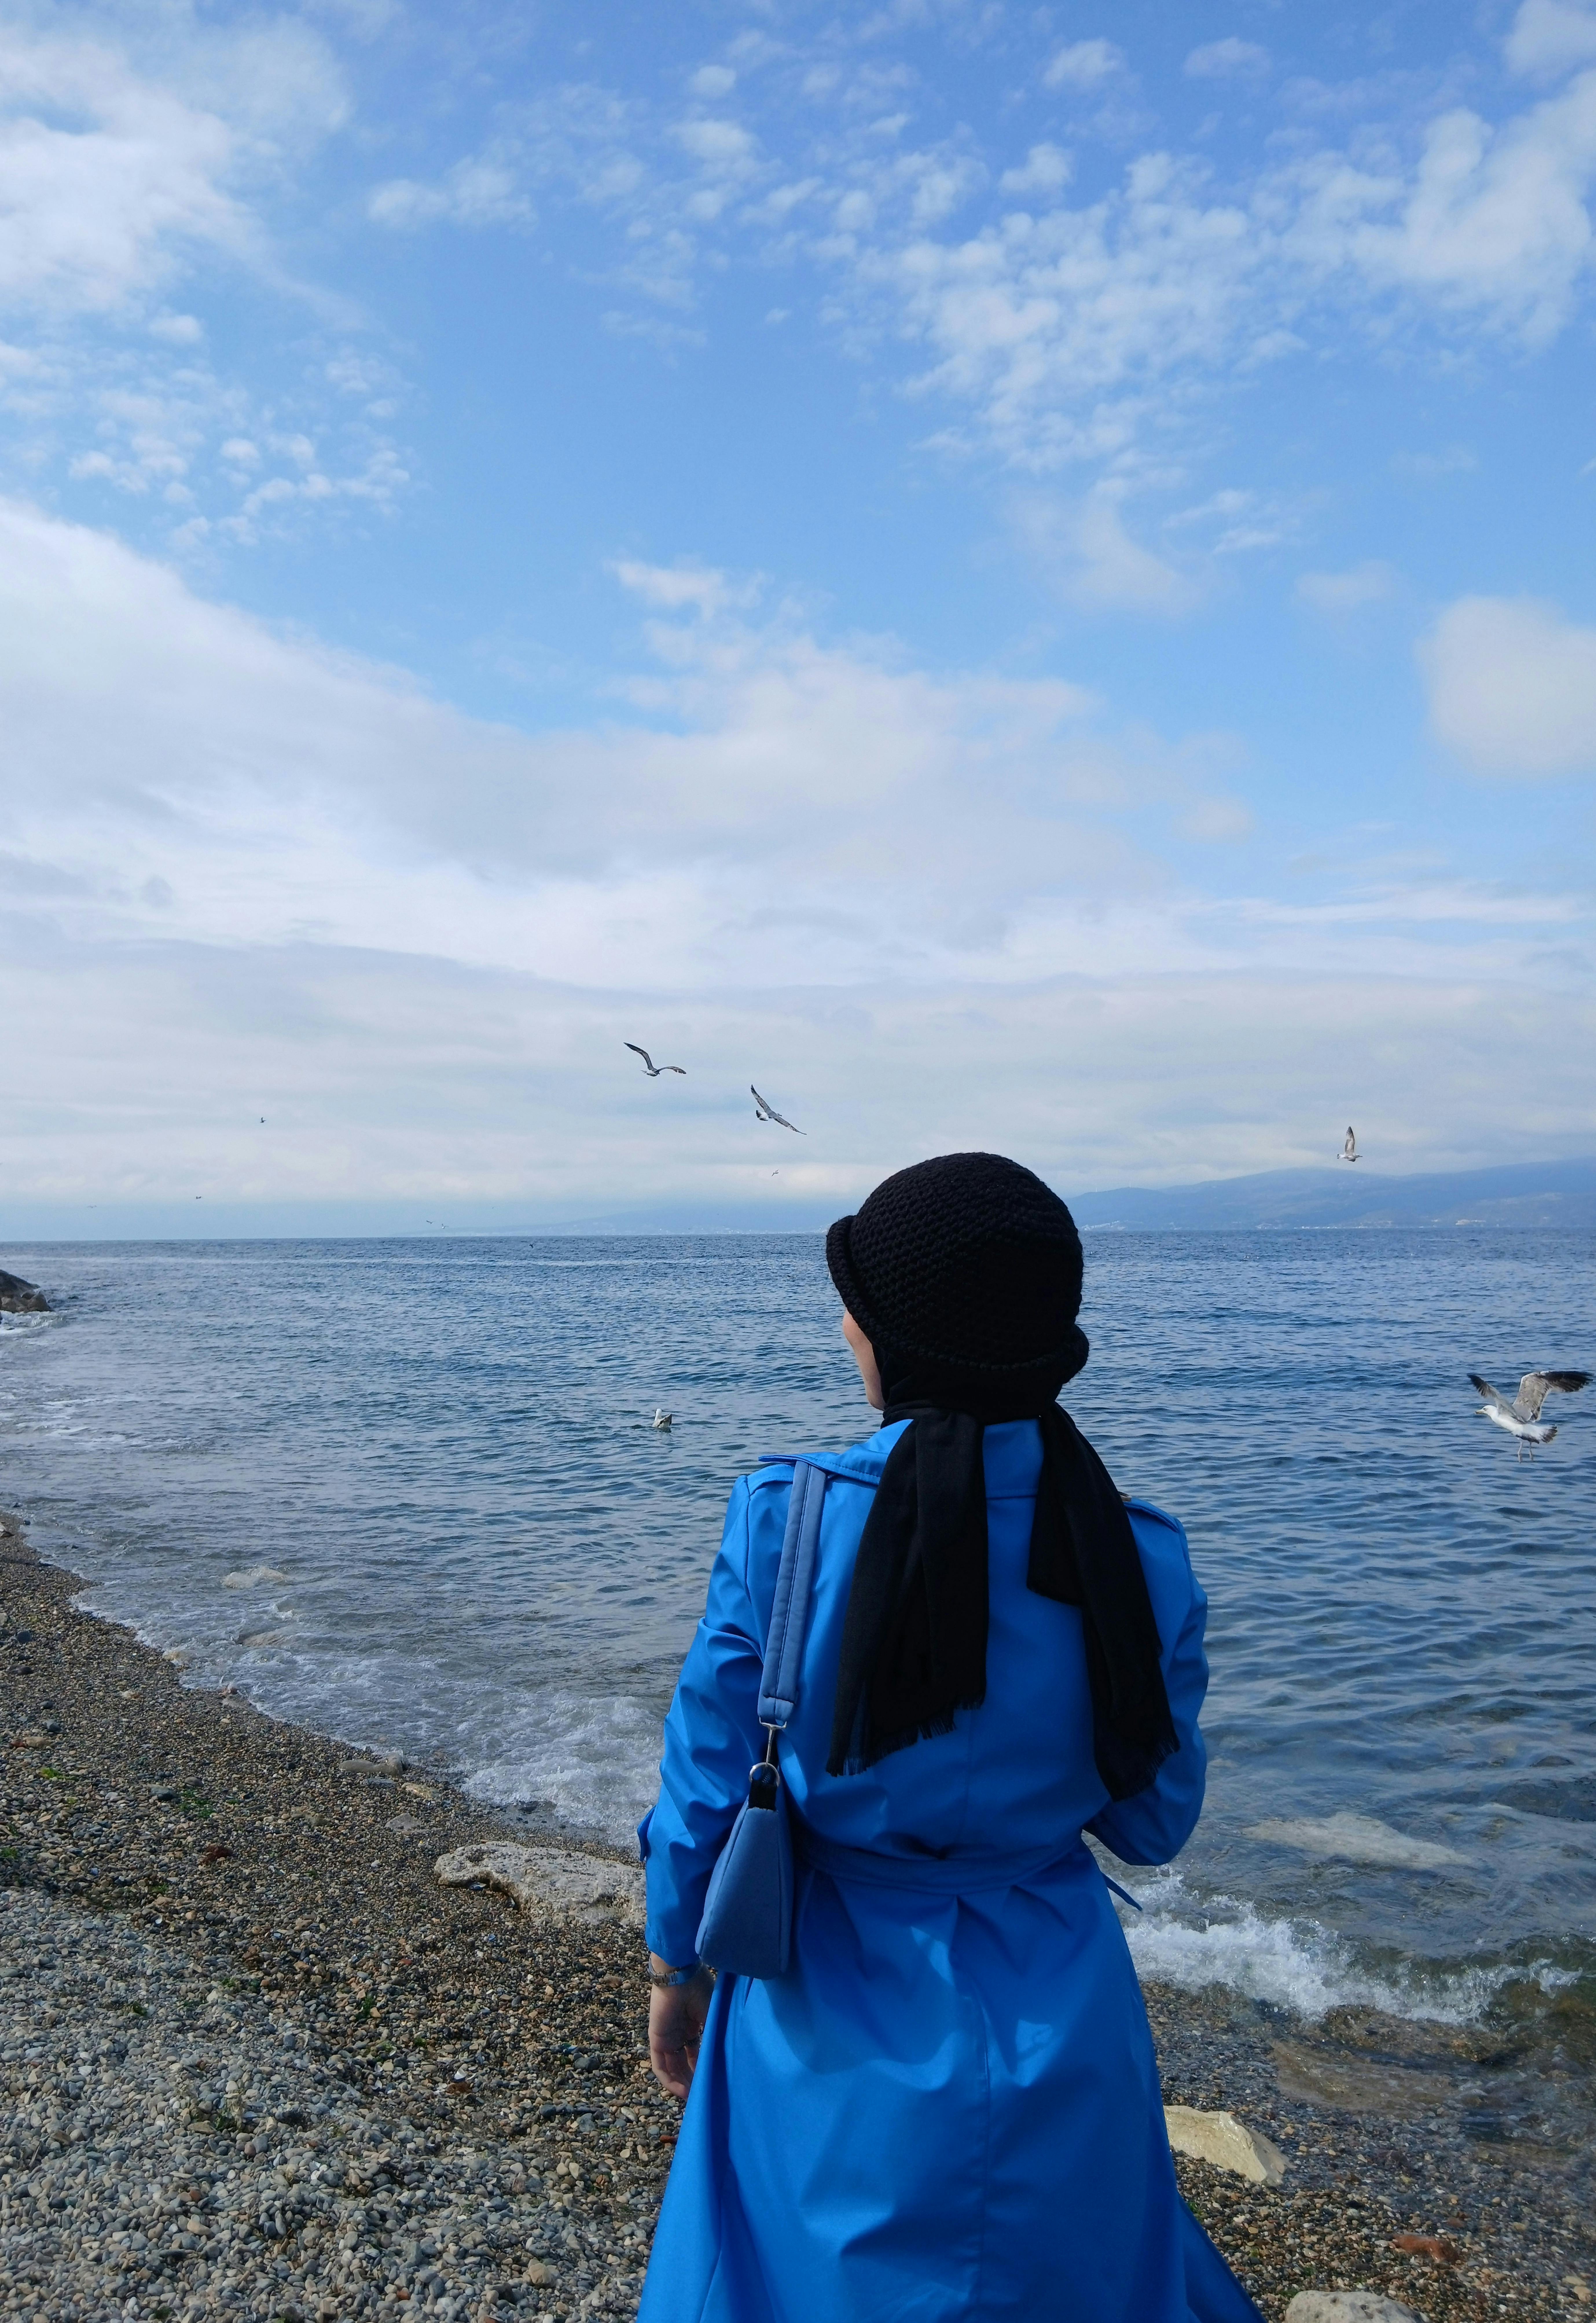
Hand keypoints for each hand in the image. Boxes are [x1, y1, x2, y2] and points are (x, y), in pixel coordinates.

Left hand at [648, 1962, 711, 2100]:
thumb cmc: (698, 1988)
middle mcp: (679, 2034)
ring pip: (672, 2067)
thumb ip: (714, 2035)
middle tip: (702, 2097)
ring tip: (693, 2099)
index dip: (702, 2070)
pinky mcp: (656, 2039)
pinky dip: (669, 2080)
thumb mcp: (712, 2015)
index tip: (712, 2084)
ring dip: (681, 2084)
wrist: (680, 1974)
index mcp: (692, 2026)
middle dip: (692, 2081)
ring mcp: (667, 2037)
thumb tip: (726, 2058)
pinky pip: (660, 2065)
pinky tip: (682, 2091)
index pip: (695, 2055)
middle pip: (683, 2064)